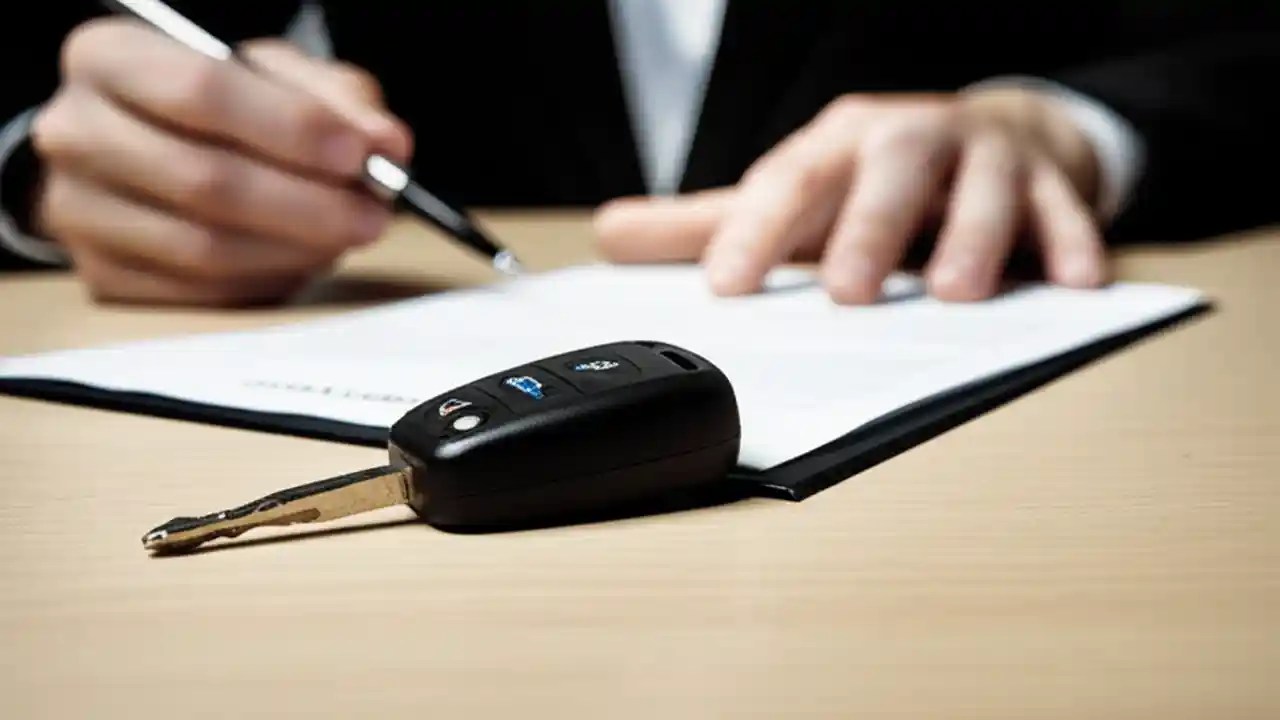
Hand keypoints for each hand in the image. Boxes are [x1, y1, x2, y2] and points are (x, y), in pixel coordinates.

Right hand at [30, 18, 411, 305]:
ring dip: (295, 249)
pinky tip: (302, 260)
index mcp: (109, 56)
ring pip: (203, 248)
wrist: (152, 147)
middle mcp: (76, 131)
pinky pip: (199, 294)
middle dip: (306, 204)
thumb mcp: (279, 77)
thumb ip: (337, 100)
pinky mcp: (103, 277)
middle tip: (371, 215)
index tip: (357, 154)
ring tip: (347, 236)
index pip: (202, 91)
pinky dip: (267, 281)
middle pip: (203, 179)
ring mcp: (79, 211)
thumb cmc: (222, 106)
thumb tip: (385, 145)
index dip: (290, 128)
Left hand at [594, 89, 1106, 302]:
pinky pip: (1065, 211)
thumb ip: (709, 225)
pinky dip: (1072, 243)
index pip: (788, 181)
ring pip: (983, 186)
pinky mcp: (1048, 183)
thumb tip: (607, 234)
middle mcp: (907, 140)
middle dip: (867, 228)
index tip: (726, 289)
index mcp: (836, 144)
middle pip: (886, 171)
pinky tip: (1072, 282)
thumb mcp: (791, 196)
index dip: (754, 231)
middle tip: (845, 294)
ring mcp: (981, 159)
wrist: (989, 140)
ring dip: (972, 237)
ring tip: (957, 294)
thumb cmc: (873, 183)